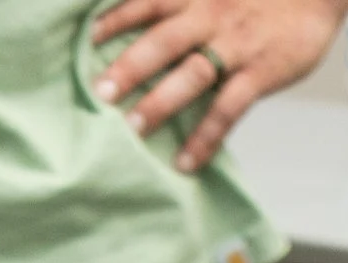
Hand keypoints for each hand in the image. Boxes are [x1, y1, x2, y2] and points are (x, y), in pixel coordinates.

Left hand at [91, 0, 346, 171]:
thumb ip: (189, 5)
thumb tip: (150, 26)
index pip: (149, 2)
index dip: (116, 18)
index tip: (86, 40)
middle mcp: (212, 15)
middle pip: (162, 41)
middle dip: (129, 66)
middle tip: (98, 93)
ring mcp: (236, 45)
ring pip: (192, 74)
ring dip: (160, 102)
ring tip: (131, 129)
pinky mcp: (261, 72)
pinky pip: (229, 109)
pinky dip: (207, 137)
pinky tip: (186, 162)